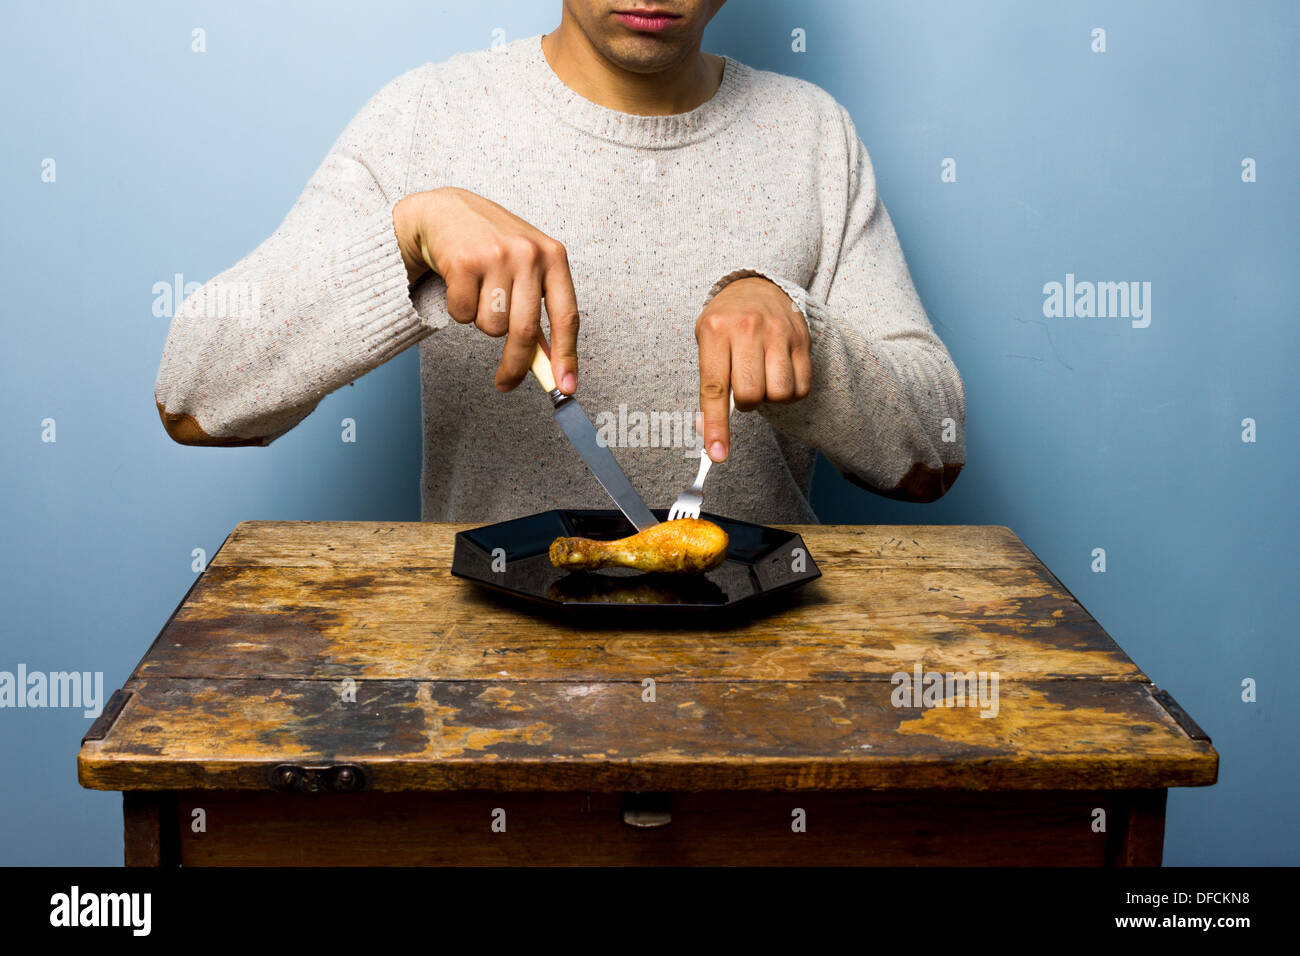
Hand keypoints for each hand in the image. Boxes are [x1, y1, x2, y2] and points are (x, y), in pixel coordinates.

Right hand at [392, 187, 578, 392]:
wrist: (446, 212)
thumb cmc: (493, 247)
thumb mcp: (526, 268)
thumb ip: (539, 310)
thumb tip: (550, 365)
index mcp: (553, 256)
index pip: (567, 316)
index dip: (566, 356)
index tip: (565, 387)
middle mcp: (528, 253)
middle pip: (525, 331)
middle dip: (515, 365)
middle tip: (505, 383)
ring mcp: (495, 256)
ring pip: (491, 327)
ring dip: (482, 323)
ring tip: (480, 295)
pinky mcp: (463, 262)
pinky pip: (464, 314)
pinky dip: (459, 310)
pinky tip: (461, 284)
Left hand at [695, 276, 811, 461]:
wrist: (756, 286)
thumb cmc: (726, 322)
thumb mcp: (706, 341)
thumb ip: (709, 383)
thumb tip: (706, 430)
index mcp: (715, 330)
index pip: (714, 388)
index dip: (716, 426)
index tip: (717, 455)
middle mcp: (747, 329)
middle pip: (751, 394)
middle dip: (746, 403)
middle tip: (744, 388)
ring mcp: (778, 332)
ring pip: (780, 393)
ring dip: (770, 397)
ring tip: (763, 378)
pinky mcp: (801, 338)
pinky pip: (801, 387)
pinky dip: (791, 393)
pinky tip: (781, 375)